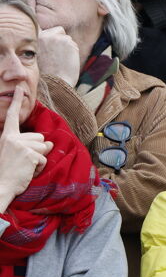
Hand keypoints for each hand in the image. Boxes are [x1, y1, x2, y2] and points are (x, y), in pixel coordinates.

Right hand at [0, 85, 52, 208]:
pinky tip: (28, 172)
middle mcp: (13, 138)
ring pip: (44, 147)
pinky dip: (40, 168)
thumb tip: (50, 142)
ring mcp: (21, 146)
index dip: (17, 102)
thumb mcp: (16, 154)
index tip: (20, 89)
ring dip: (39, 159)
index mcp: (7, 136)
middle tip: (23, 162)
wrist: (0, 186)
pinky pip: (45, 159)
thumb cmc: (7, 172)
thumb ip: (31, 145)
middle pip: (39, 137)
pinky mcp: (30, 155)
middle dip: (38, 150)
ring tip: (25, 167)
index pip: (12, 117)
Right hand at [37, 26, 80, 85]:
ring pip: (67, 38)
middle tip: (57, 56)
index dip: (49, 38)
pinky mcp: (68, 42)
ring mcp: (57, 38)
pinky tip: (67, 62)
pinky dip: (73, 52)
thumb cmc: (46, 73)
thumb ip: (42, 45)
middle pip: (58, 31)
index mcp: (35, 39)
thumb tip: (49, 37)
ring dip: (67, 47)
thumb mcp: (37, 56)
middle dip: (60, 40)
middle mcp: (45, 35)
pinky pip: (74, 45)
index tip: (51, 46)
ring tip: (60, 61)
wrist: (54, 83)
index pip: (45, 30)